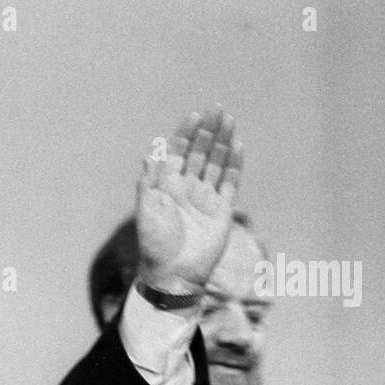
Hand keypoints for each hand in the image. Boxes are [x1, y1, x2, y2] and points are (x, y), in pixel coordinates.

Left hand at [136, 107, 242, 294]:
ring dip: (222, 141)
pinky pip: (230, 182)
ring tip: (228, 119)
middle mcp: (187, 189)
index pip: (179, 153)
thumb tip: (150, 154)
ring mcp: (206, 199)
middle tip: (217, 109)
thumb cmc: (154, 245)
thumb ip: (149, 182)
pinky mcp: (222, 211)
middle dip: (208, 131)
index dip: (186, 133)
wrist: (173, 274)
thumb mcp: (146, 211)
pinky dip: (234, 164)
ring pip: (216, 163)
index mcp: (167, 187)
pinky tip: (237, 145)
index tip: (195, 115)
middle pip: (200, 153)